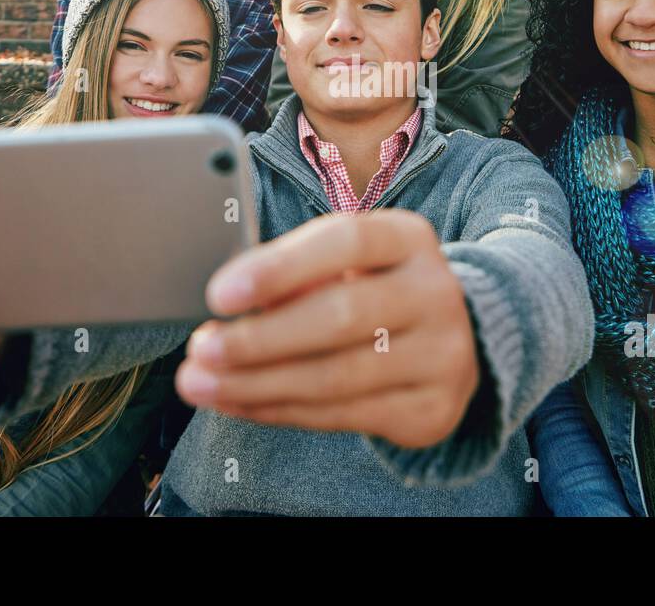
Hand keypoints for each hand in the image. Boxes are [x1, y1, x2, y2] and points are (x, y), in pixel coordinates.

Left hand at [175, 209, 480, 448]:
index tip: (219, 294)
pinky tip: (241, 403)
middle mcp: (436, 292)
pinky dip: (281, 410)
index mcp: (409, 238)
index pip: (345, 241)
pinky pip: (344, 416)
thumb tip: (226, 310)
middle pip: (341, 315)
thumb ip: (295, 275)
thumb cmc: (374, 290)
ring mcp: (443, 355)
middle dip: (259, 338)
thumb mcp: (345, 264)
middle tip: (201, 349)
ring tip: (202, 383)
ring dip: (257, 384)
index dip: (279, 268)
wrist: (453, 339)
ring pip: (337, 376)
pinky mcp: (433, 409)